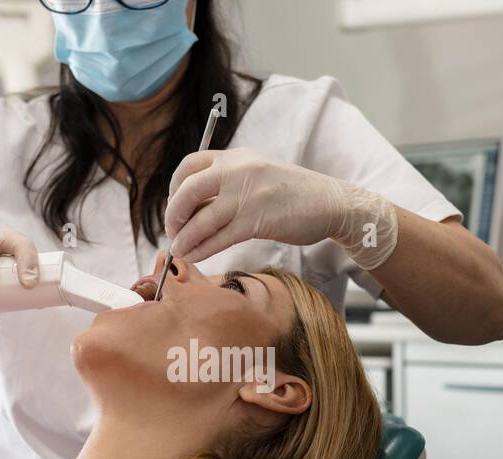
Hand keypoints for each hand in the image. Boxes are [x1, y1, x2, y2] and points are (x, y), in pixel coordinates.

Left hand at [164, 148, 398, 269]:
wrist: (330, 203)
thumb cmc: (292, 192)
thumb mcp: (257, 172)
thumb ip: (229, 179)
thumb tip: (194, 201)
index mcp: (236, 157)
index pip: (190, 164)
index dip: (175, 186)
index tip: (176, 205)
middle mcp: (238, 171)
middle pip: (187, 190)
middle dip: (174, 214)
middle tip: (173, 230)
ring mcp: (246, 195)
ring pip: (201, 220)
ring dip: (185, 239)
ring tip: (179, 251)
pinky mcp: (256, 221)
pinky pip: (219, 238)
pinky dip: (202, 249)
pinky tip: (196, 256)